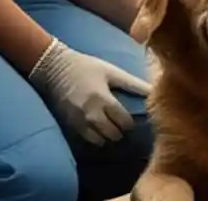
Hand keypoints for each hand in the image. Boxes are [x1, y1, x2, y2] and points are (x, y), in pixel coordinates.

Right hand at [28, 37, 150, 145]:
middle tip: (123, 124)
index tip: (132, 117)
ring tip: (112, 128)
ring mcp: (79, 122)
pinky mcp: (70, 124)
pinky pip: (87, 140)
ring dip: (108, 137)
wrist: (54, 68)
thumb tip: (153, 90)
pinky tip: (99, 130)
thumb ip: (132, 83)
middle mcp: (91, 114)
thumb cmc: (86, 67)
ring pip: (100, 141)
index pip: (124, 122)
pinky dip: (96, 138)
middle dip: (121, 131)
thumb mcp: (111, 71)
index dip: (131, 123)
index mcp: (103, 99)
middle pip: (113, 134)